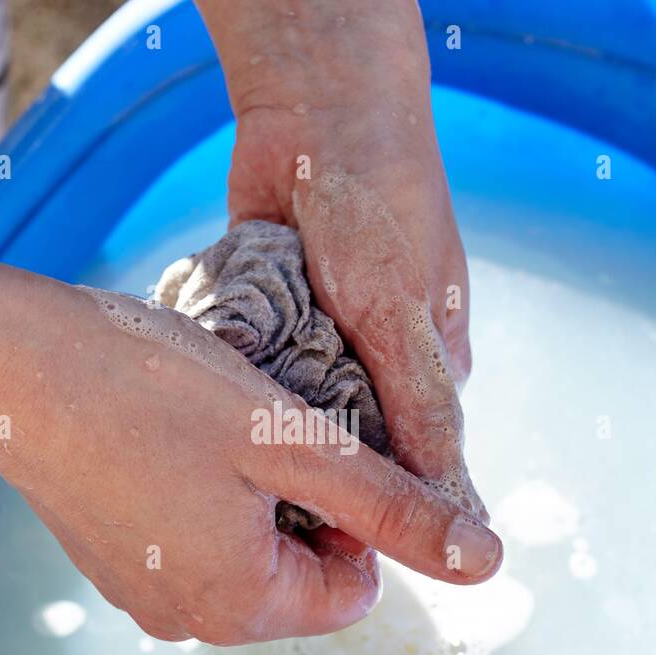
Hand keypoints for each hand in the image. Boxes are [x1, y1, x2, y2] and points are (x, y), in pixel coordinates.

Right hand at [0, 286, 501, 644]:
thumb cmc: (151, 387)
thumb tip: (488, 565)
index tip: (315, 444)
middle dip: (305, 503)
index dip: (356, 514)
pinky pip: (192, 539)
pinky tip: (173, 433)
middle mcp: (187, 623)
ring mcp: (140, 595)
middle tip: (267, 427)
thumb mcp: (295, 443)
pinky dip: (204, 492)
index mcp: (240, 606)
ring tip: (216, 426)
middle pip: (300, 575)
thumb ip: (394, 509)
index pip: (355, 590)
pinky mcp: (107, 560)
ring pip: (247, 552)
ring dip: (255, 491)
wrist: (7, 360)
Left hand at [199, 0, 483, 516]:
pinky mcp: (275, 320)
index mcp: (431, 372)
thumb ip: (418, 408)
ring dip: (265, 423)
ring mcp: (322, 343)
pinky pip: (255, 370)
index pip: (408, 465)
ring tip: (224, 462)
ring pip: (292, 412)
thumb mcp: (399, 315)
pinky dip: (239, 379)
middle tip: (257, 501)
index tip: (320, 539)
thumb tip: (445, 507)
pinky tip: (210, 407)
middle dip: (304, 464)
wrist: (315, 114)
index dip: (371, 505)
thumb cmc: (379, 209)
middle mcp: (378, 365)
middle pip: (342, 444)